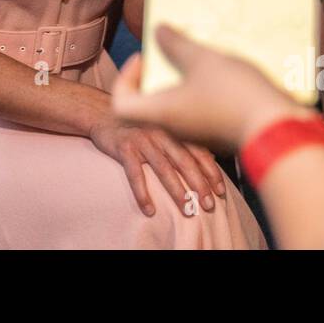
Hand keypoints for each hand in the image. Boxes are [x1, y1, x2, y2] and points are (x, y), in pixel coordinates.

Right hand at [88, 117, 225, 217]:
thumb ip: (184, 141)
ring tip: (187, 209)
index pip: (198, 151)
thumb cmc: (138, 124)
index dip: (211, 171)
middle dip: (199, 184)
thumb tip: (210, 158)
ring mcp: (143, 140)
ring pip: (164, 168)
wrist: (103, 113)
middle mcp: (161, 133)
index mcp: (173, 128)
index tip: (221, 190)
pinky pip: (135, 174)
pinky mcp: (124, 148)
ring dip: (177, 191)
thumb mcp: (163, 127)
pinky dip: (142, 193)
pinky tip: (149, 209)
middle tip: (209, 205)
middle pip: (185, 161)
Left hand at [111, 25, 302, 151]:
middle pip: (151, 101)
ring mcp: (198, 132)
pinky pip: (202, 108)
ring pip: (179, 103)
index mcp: (161, 113)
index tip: (146, 58)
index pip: (121, 103)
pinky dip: (204, 89)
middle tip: (176, 49)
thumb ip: (175, 44)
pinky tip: (224, 69)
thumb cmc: (233, 94)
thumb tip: (158, 31)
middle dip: (160, 72)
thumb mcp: (202, 59)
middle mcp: (175, 127)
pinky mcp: (220, 131)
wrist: (278, 129)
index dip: (126, 78)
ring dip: (185, 77)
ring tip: (203, 54)